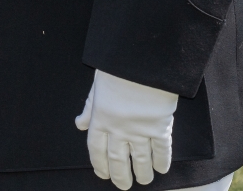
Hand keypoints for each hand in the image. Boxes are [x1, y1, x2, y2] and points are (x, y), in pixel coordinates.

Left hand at [75, 70, 177, 188]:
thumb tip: (79, 124)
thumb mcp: (97, 87)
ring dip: (142, 173)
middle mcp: (118, 129)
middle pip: (117, 159)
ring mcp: (139, 130)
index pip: (96, 149)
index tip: (102, 174)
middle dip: (120, 175)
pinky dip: (162, 161)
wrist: (140, 63)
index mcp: (100, 119)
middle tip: (123, 185)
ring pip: (140, 159)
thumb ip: (90, 107)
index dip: (99, 164)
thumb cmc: (116, 70)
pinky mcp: (160, 127)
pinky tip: (162, 168)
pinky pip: (162, 150)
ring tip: (144, 181)